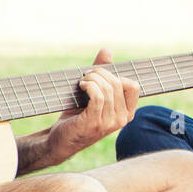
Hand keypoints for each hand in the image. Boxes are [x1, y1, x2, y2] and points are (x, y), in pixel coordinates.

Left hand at [44, 49, 139, 164]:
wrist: (59, 141)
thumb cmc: (76, 116)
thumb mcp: (93, 94)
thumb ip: (103, 73)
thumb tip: (107, 51)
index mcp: (127, 113)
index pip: (133, 86)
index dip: (116, 75)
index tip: (100, 76)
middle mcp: (123, 119)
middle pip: (119, 83)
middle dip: (101, 73)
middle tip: (86, 76)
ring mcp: (110, 122)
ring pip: (108, 88)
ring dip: (92, 78)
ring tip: (82, 81)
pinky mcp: (95, 122)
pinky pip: (99, 96)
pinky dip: (89, 86)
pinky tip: (81, 86)